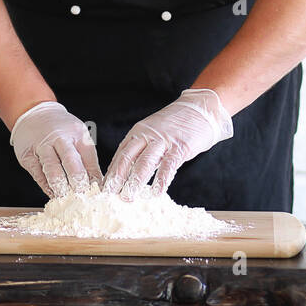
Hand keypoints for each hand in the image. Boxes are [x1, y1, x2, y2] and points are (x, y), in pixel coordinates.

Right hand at [9, 101, 101, 198]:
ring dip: (61, 187)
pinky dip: (47, 186)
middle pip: (71, 162)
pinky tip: (53, 194)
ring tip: (67, 199)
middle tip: (83, 197)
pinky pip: (38, 174)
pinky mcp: (27, 155)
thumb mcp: (77, 136)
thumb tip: (97, 184)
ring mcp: (42, 146)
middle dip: (78, 183)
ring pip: (52, 170)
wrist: (34, 113)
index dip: (94, 178)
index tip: (97, 193)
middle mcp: (60, 138)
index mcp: (77, 133)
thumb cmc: (61, 129)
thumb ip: (86, 158)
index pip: (89, 159)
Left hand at [102, 88, 232, 199]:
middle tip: (109, 195)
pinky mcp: (180, 146)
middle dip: (117, 177)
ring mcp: (164, 140)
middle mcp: (147, 135)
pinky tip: (156, 192)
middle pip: (128, 157)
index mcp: (138, 133)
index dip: (111, 172)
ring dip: (135, 181)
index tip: (104, 189)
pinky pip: (169, 165)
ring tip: (128, 197)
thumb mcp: (153, 133)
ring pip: (145, 162)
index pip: (120, 154)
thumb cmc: (176, 125)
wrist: (201, 109)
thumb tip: (127, 173)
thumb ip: (141, 150)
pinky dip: (162, 179)